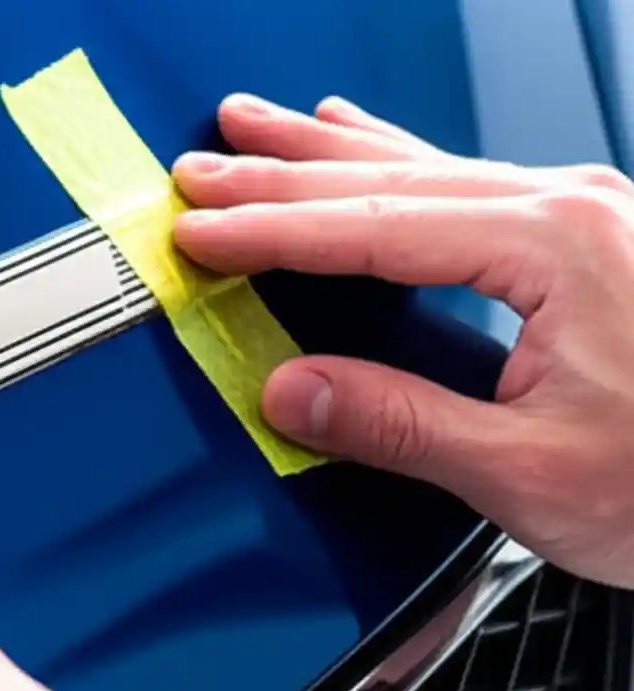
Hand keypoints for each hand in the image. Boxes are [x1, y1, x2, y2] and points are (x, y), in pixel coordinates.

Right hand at [172, 93, 633, 587]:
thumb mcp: (533, 473)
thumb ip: (400, 425)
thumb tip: (292, 391)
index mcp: (554, 245)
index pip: (370, 227)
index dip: (269, 230)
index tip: (198, 232)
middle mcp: (568, 208)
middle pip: (385, 178)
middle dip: (278, 175)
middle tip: (197, 171)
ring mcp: (580, 213)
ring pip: (420, 163)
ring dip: (323, 151)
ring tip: (253, 127)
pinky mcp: (583, 235)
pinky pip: (459, 177)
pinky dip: (391, 158)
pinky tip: (358, 135)